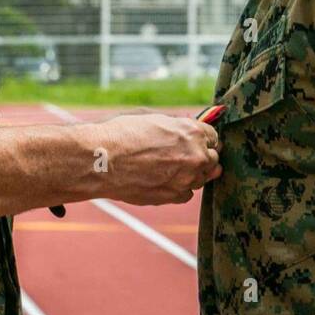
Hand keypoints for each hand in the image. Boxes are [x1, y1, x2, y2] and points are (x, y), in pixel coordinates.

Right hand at [93, 113, 221, 205]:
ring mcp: (187, 179)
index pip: (213, 136)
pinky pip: (187, 193)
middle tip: (183, 155)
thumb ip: (175, 124)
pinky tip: (163, 180)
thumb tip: (184, 126)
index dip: (202, 138)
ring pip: (202, 178)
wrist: (101, 161)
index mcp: (192, 131)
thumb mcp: (151, 117)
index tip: (194, 141)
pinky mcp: (175, 196)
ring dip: (192, 173)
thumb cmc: (121, 134)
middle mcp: (196, 155)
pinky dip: (179, 187)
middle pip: (213, 158)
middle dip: (201, 155)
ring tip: (170, 168)